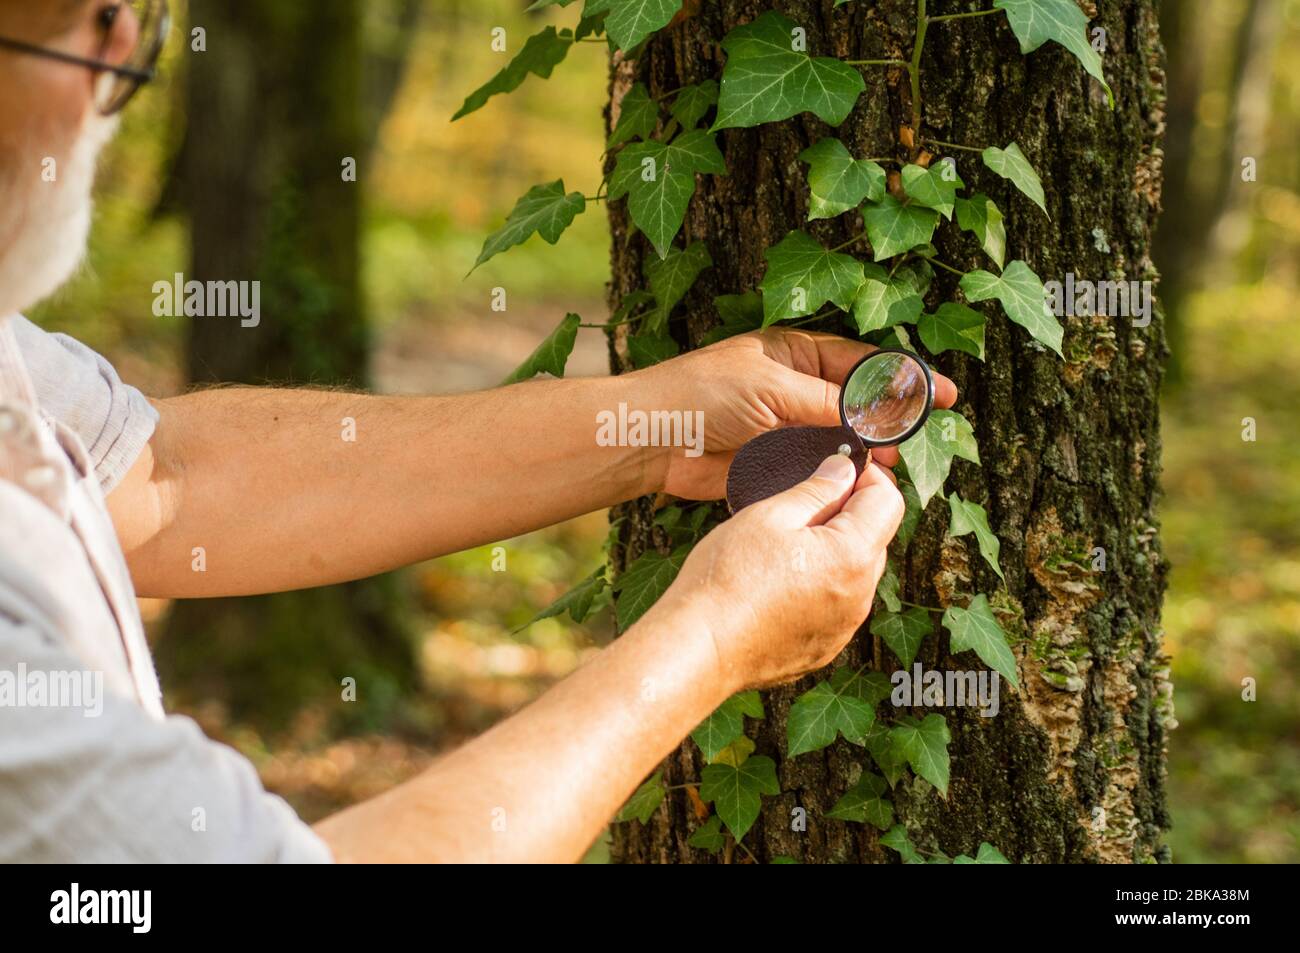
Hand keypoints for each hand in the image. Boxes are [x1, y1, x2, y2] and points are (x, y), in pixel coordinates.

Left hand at [632, 328, 958, 499]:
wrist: (653, 438)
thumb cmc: (703, 394)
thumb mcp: (773, 387)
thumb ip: (829, 402)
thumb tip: (879, 412)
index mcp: (797, 354)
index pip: (863, 363)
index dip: (904, 378)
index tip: (943, 394)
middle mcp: (797, 388)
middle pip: (859, 403)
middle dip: (890, 420)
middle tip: (918, 439)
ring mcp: (787, 426)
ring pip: (843, 439)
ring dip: (868, 452)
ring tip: (891, 466)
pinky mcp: (775, 462)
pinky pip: (819, 468)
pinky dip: (841, 474)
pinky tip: (861, 482)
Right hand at [653, 454, 902, 691]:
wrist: (700, 647)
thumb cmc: (728, 577)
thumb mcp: (770, 515)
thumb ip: (816, 489)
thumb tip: (844, 469)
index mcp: (852, 555)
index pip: (888, 501)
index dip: (867, 477)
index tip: (838, 472)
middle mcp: (860, 595)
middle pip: (875, 538)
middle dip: (850, 515)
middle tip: (802, 507)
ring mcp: (844, 627)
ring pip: (855, 573)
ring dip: (834, 553)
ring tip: (784, 549)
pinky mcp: (826, 648)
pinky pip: (837, 605)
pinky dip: (821, 587)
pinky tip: (780, 585)